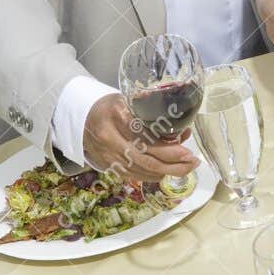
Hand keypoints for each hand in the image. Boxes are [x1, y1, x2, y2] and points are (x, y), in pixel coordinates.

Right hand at [82, 93, 198, 180]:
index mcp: (116, 116)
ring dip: (166, 172)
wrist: (80, 118)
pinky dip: (152, 175)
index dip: (167, 148)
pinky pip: (133, 175)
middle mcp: (110, 139)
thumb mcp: (128, 99)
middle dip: (173, 164)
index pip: (145, 137)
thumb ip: (151, 110)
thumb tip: (181, 125)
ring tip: (187, 167)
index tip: (187, 150)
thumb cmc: (109, 107)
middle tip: (193, 161)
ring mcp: (107, 155)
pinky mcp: (107, 165)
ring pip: (140, 170)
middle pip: (145, 158)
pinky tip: (167, 172)